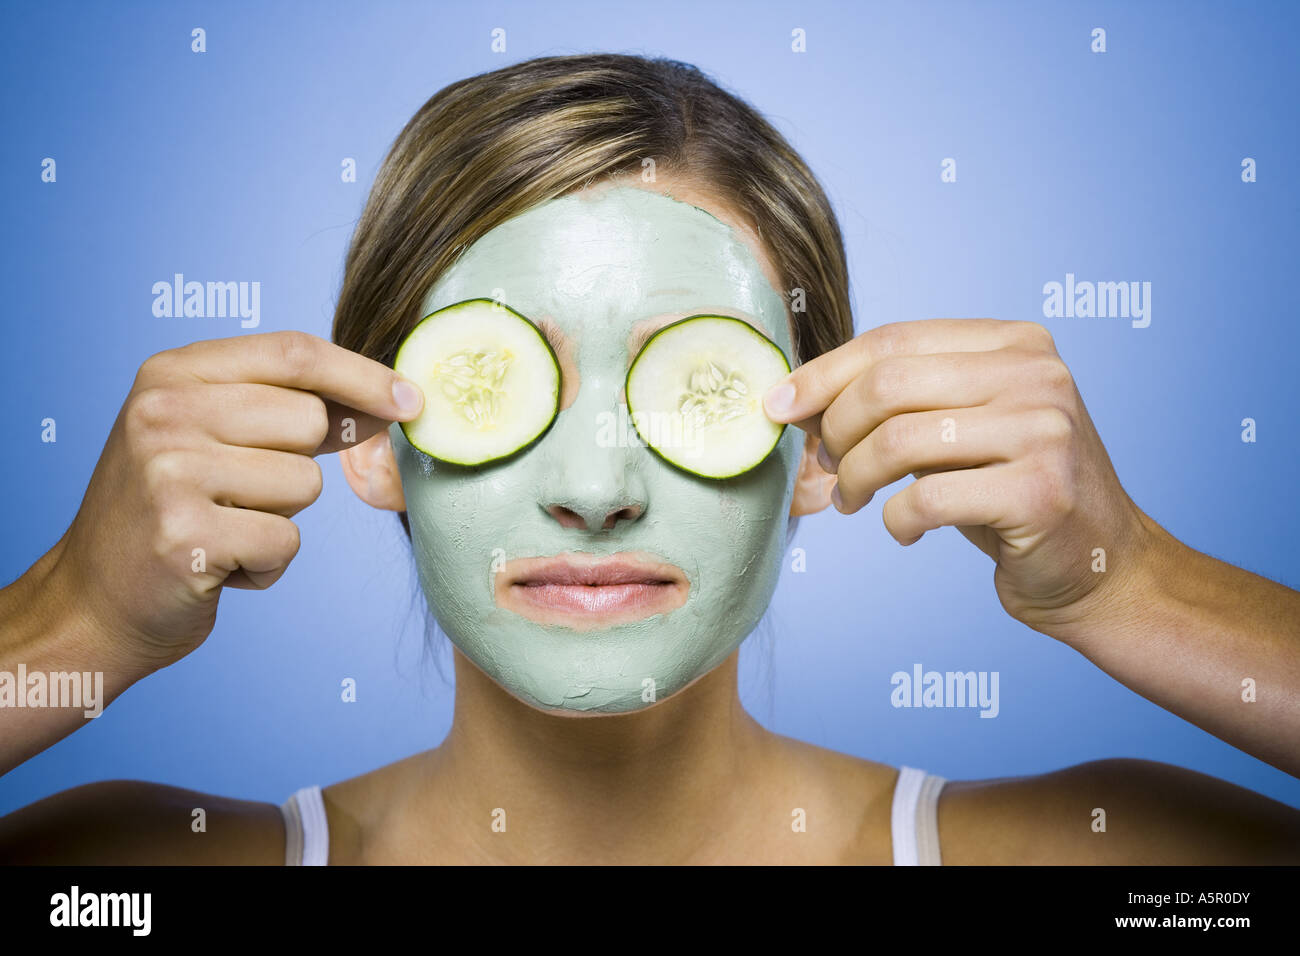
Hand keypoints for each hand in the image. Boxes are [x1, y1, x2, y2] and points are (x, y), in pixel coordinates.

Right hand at [47, 331, 423, 667]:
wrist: (93, 601)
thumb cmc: (172, 512)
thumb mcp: (209, 434)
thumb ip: (284, 406)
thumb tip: (393, 398)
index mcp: (171, 373)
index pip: (293, 352)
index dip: (363, 375)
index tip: (412, 400)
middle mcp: (162, 412)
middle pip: (308, 421)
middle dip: (298, 466)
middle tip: (239, 495)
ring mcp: (168, 473)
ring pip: (305, 486)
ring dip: (281, 521)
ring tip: (224, 530)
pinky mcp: (184, 538)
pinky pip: (287, 543)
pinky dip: (266, 566)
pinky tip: (219, 566)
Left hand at [763, 319, 1151, 636]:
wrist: (1101, 568)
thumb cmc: (1012, 494)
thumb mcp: (960, 429)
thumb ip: (898, 403)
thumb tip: (796, 398)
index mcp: (1016, 343)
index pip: (894, 340)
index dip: (824, 372)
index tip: (778, 405)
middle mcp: (1037, 375)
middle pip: (888, 383)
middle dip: (836, 429)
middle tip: (827, 466)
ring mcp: (1044, 431)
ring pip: (898, 440)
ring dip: (855, 478)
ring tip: (852, 500)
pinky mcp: (1040, 493)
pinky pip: (924, 499)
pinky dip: (894, 521)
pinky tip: (903, 530)